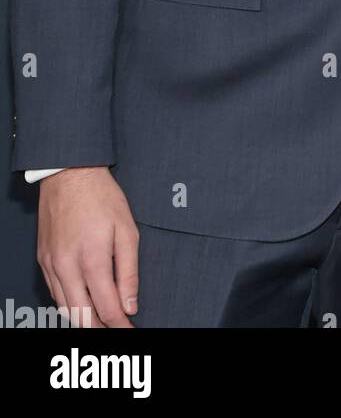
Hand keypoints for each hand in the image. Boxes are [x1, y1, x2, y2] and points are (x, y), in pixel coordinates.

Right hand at [37, 167, 139, 326]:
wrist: (69, 175)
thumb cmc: (102, 198)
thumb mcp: (127, 230)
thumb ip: (129, 271)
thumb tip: (131, 304)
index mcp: (92, 259)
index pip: (106, 307)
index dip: (120, 324)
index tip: (131, 329)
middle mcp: (67, 266)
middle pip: (81, 316)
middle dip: (100, 329)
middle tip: (117, 330)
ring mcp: (52, 265)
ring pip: (65, 309)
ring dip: (83, 321)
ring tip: (101, 323)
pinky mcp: (43, 260)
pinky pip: (54, 293)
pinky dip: (69, 305)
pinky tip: (82, 304)